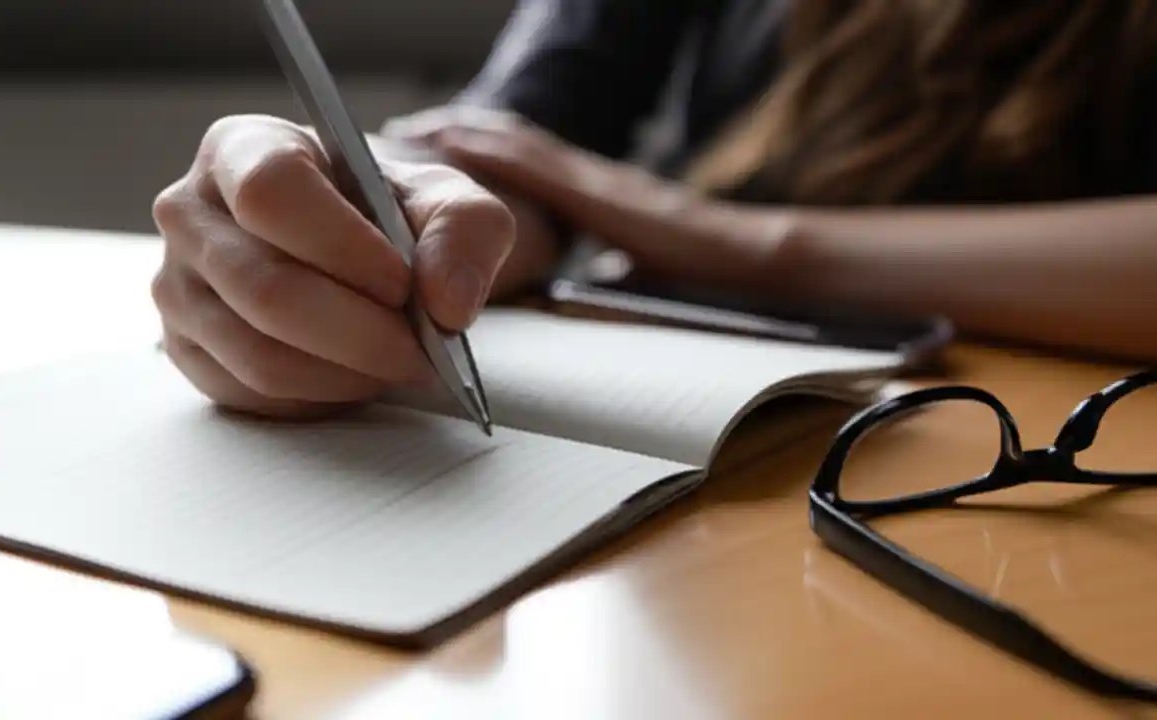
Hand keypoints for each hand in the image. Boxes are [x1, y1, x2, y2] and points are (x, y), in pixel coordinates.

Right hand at [151, 115, 513, 416]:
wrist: (353, 249)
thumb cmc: (389, 214)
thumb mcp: (446, 201)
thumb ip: (466, 233)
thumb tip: (447, 305)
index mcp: (244, 148)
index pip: (272, 193)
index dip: (343, 247)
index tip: (404, 284)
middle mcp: (190, 212)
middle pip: (265, 289)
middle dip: (361, 333)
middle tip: (422, 350)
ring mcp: (177, 287)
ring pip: (260, 355)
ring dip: (348, 373)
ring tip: (398, 360)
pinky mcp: (187, 350)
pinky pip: (254, 395)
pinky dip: (322, 397)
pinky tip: (357, 373)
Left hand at [383, 108, 791, 290]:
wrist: (746, 257)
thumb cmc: (700, 269)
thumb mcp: (642, 267)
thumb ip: (611, 266)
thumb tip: (592, 280)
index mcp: (599, 194)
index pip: (532, 165)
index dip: (486, 152)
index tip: (441, 147)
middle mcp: (591, 177)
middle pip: (514, 144)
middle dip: (462, 135)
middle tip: (410, 132)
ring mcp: (595, 181)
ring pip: (517, 146)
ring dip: (466, 135)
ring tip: (417, 131)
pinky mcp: (599, 194)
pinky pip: (536, 167)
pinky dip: (493, 153)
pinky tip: (455, 145)